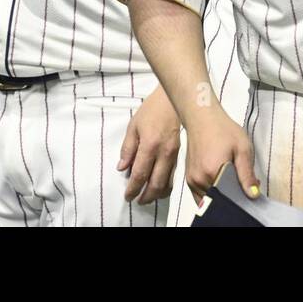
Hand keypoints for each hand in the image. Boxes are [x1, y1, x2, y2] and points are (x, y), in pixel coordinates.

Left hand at [118, 86, 181, 204]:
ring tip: (147, 197)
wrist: (171, 100)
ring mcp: (174, 155)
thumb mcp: (133, 126)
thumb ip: (127, 148)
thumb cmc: (151, 110)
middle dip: (145, 196)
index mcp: (150, 145)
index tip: (127, 196)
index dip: (133, 188)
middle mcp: (164, 153)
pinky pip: (173, 176)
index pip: (140, 174)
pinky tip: (159, 187)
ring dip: (157, 194)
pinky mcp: (179, 154)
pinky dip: (166, 186)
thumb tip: (122, 167)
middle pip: (156, 184)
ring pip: (167, 183)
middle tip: (137, 201)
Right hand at [183, 105, 259, 206]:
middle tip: (241, 183)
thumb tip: (253, 195)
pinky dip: (212, 193)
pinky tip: (220, 181)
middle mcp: (199, 180)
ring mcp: (192, 181)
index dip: (240, 199)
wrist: (202, 117)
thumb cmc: (222, 129)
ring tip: (230, 179)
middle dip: (231, 197)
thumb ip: (247, 174)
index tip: (249, 192)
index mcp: (212, 173)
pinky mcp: (189, 179)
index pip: (229, 200)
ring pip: (209, 200)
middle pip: (218, 201)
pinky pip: (201, 195)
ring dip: (221, 196)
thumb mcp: (242, 148)